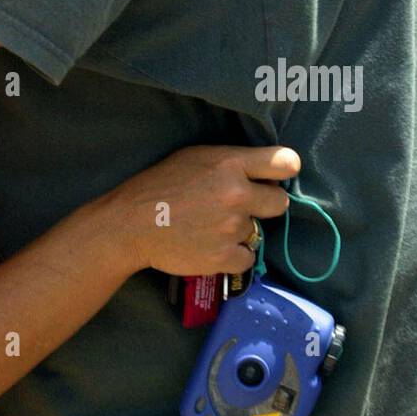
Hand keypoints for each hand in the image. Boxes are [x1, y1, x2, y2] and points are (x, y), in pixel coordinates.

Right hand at [104, 144, 300, 276]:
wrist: (131, 224)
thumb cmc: (160, 184)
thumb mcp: (196, 157)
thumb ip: (231, 162)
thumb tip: (263, 174)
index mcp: (230, 164)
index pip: (284, 162)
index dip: (284, 170)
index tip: (276, 176)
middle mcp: (237, 195)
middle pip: (280, 203)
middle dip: (264, 204)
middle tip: (239, 206)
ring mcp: (232, 228)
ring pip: (257, 231)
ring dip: (240, 231)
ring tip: (210, 226)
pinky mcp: (225, 258)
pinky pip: (247, 257)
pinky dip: (233, 254)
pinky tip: (211, 245)